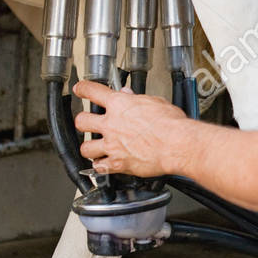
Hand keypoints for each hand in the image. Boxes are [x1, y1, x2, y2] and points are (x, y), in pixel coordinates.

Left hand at [73, 79, 188, 177]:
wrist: (177, 145)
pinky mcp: (117, 164)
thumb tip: (130, 95)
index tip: (80, 90)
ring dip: (89, 148)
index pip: (92, 91)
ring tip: (94, 148)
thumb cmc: (171, 124)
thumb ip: (138, 99)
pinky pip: (99, 168)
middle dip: (83, 122)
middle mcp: (111, 124)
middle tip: (87, 123)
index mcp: (119, 105)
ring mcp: (112, 145)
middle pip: (81, 121)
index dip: (83, 89)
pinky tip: (104, 165)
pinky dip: (101, 167)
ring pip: (85, 148)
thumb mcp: (156, 103)